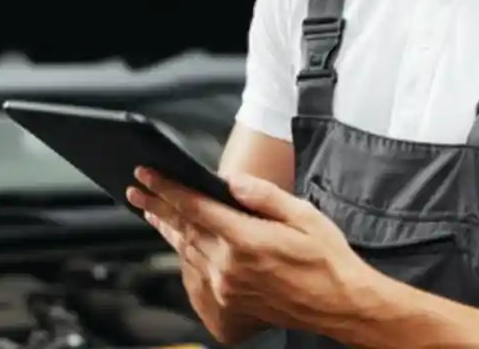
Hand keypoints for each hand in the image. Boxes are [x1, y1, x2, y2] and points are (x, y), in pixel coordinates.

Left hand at [125, 167, 374, 337]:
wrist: (341, 305)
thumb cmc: (327, 259)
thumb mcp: (304, 215)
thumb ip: (263, 195)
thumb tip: (231, 180)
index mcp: (247, 240)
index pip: (195, 207)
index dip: (167, 188)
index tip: (147, 173)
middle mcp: (230, 267)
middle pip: (183, 229)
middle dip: (158, 205)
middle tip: (137, 188)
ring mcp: (226, 289)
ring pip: (185, 253)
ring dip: (167, 229)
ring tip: (152, 212)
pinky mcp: (229, 303)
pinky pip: (195, 276)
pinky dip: (184, 256)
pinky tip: (180, 244)